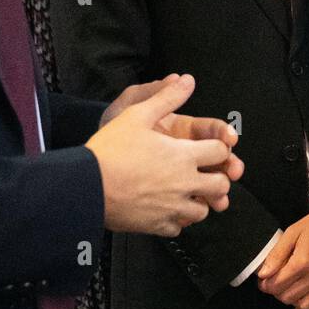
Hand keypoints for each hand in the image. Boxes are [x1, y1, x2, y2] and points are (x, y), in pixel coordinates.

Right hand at [86, 74, 236, 235]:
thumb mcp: (137, 114)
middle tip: (204, 173)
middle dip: (217, 178)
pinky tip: (166, 208)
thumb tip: (187, 81)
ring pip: (203, 211)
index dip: (219, 147)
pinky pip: (179, 227)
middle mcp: (184, 183)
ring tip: (185, 192)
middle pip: (221, 185)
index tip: (209, 148)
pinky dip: (177, 219)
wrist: (87, 185)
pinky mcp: (158, 225)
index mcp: (184, 155)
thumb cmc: (111, 149)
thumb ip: (167, 97)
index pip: (221, 152)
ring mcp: (173, 208)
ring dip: (199, 201)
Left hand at [257, 204, 308, 308]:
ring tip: (291, 289)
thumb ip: (277, 254)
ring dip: (293, 301)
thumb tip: (263, 273)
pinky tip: (303, 302)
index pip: (277, 284)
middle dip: (277, 292)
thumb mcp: (294, 231)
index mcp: (303, 260)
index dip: (266, 285)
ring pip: (304, 306)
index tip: (265, 281)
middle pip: (288, 296)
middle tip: (277, 283)